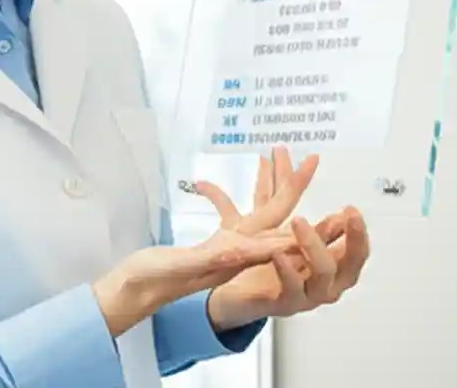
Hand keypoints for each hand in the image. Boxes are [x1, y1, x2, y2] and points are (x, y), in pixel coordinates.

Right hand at [93, 145, 315, 338]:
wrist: (131, 294)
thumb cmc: (150, 282)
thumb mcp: (179, 268)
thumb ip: (207, 259)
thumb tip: (235, 251)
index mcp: (232, 256)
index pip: (276, 234)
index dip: (301, 218)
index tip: (324, 204)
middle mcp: (235, 251)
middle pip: (275, 216)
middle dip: (293, 186)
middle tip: (313, 160)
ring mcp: (225, 247)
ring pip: (259, 214)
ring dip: (273, 186)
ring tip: (284, 160)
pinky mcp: (212, 244)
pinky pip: (236, 214)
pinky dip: (242, 196)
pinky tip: (245, 182)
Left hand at [200, 151, 371, 329]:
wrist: (230, 293)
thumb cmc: (254, 259)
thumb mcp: (264, 218)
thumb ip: (274, 189)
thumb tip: (281, 152)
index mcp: (324, 258)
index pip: (352, 244)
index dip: (356, 228)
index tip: (351, 207)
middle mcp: (322, 279)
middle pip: (350, 260)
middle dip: (351, 235)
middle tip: (346, 212)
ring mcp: (307, 294)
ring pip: (324, 272)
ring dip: (314, 244)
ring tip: (299, 221)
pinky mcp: (284, 304)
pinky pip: (292, 289)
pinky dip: (286, 269)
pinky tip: (277, 253)